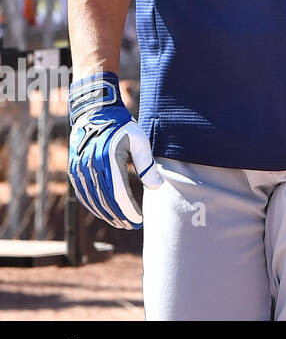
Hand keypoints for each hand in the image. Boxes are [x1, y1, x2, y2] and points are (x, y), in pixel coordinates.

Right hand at [67, 72, 162, 228]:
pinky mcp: (74, 170)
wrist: (95, 113)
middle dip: (119, 216)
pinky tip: (103, 213)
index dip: (129, 210)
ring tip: (120, 222)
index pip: (119, 193)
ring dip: (106, 214)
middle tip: (132, 226)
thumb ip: (147, 165)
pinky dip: (93, 206)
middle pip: (105, 200)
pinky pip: (82, 194)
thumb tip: (157, 187)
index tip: (139, 220)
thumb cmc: (122, 126)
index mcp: (109, 159)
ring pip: (92, 200)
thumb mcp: (139, 140)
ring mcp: (79, 169)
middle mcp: (91, 166)